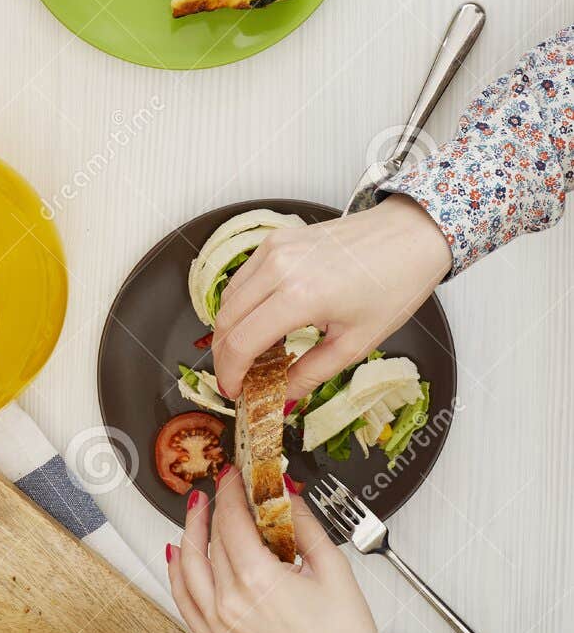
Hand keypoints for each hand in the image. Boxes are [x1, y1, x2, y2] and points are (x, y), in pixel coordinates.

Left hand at [168, 468, 390, 632]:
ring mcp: (220, 627)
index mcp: (258, 581)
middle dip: (219, 508)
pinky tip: (176, 553)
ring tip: (198, 510)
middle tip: (227, 490)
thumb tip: (284, 490)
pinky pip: (184, 603)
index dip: (230, 491)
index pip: (231, 520)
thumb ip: (302, 521)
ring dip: (190, 532)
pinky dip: (176, 574)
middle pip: (212, 539)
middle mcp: (230, 604)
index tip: (233, 475)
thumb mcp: (332, 567)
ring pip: (189, 566)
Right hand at [213, 198, 452, 399]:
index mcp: (299, 297)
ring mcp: (273, 248)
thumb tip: (282, 396)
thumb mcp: (356, 344)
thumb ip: (311, 373)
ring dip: (230, 330)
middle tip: (238, 379)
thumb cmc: (393, 286)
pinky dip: (241, 304)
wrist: (408, 236)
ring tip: (250, 355)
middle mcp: (278, 267)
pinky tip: (261, 322)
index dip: (229, 373)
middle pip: (226, 320)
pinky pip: (243, 277)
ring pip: (229, 297)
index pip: (241, 342)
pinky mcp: (275, 239)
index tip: (234, 391)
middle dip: (224, 355)